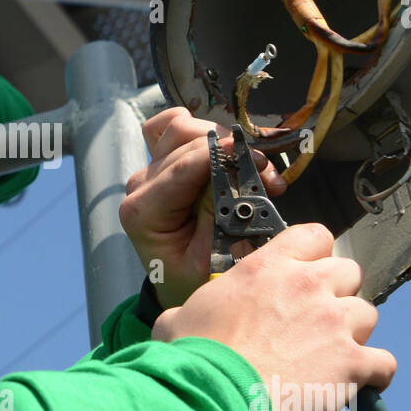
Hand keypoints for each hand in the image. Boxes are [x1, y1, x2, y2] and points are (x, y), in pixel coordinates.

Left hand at [119, 107, 285, 309]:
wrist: (179, 283)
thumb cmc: (193, 277)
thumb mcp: (210, 257)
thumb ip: (219, 215)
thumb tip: (237, 174)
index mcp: (143, 212)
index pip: (183, 167)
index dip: (223, 155)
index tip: (258, 158)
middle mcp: (140, 186)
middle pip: (186, 142)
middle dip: (232, 153)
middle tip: (269, 179)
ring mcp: (149, 172)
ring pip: (181, 128)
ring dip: (222, 140)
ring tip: (255, 168)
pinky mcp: (161, 163)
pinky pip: (173, 127)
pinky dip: (203, 132)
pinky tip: (226, 150)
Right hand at [151, 223, 395, 410]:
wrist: (215, 400)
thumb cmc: (194, 361)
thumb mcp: (179, 318)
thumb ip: (197, 309)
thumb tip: (183, 320)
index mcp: (266, 268)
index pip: (313, 236)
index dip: (314, 256)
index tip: (305, 275)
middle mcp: (307, 286)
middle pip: (349, 272)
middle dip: (337, 293)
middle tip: (317, 321)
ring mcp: (334, 323)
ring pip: (368, 314)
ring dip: (354, 333)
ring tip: (334, 357)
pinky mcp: (352, 364)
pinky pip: (384, 363)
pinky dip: (374, 376)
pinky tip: (360, 387)